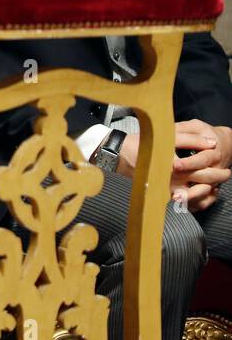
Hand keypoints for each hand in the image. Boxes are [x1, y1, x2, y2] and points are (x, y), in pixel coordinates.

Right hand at [114, 121, 229, 211]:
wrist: (117, 156)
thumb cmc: (141, 144)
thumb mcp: (165, 136)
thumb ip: (189, 138)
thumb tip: (211, 142)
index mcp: (173, 164)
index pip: (202, 163)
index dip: (214, 159)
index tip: (220, 155)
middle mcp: (171, 179)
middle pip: (203, 180)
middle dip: (218, 176)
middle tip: (226, 173)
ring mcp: (167, 190)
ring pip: (197, 194)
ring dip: (210, 190)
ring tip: (217, 184)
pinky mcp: (162, 196)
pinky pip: (186, 203)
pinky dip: (198, 200)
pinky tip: (203, 194)